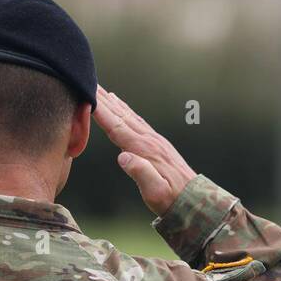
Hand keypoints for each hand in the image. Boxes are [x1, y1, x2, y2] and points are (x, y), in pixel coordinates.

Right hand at [94, 86, 196, 215]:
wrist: (192, 199)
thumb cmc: (170, 198)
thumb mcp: (154, 191)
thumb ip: (140, 173)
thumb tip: (123, 157)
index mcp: (144, 150)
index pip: (117, 127)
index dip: (101, 111)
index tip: (87, 95)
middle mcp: (149, 140)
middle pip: (121, 115)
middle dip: (104, 99)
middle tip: (89, 81)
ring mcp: (154, 139)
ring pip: (129, 116)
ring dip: (114, 103)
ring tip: (102, 90)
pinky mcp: (157, 143)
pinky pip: (138, 122)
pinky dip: (126, 111)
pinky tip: (121, 107)